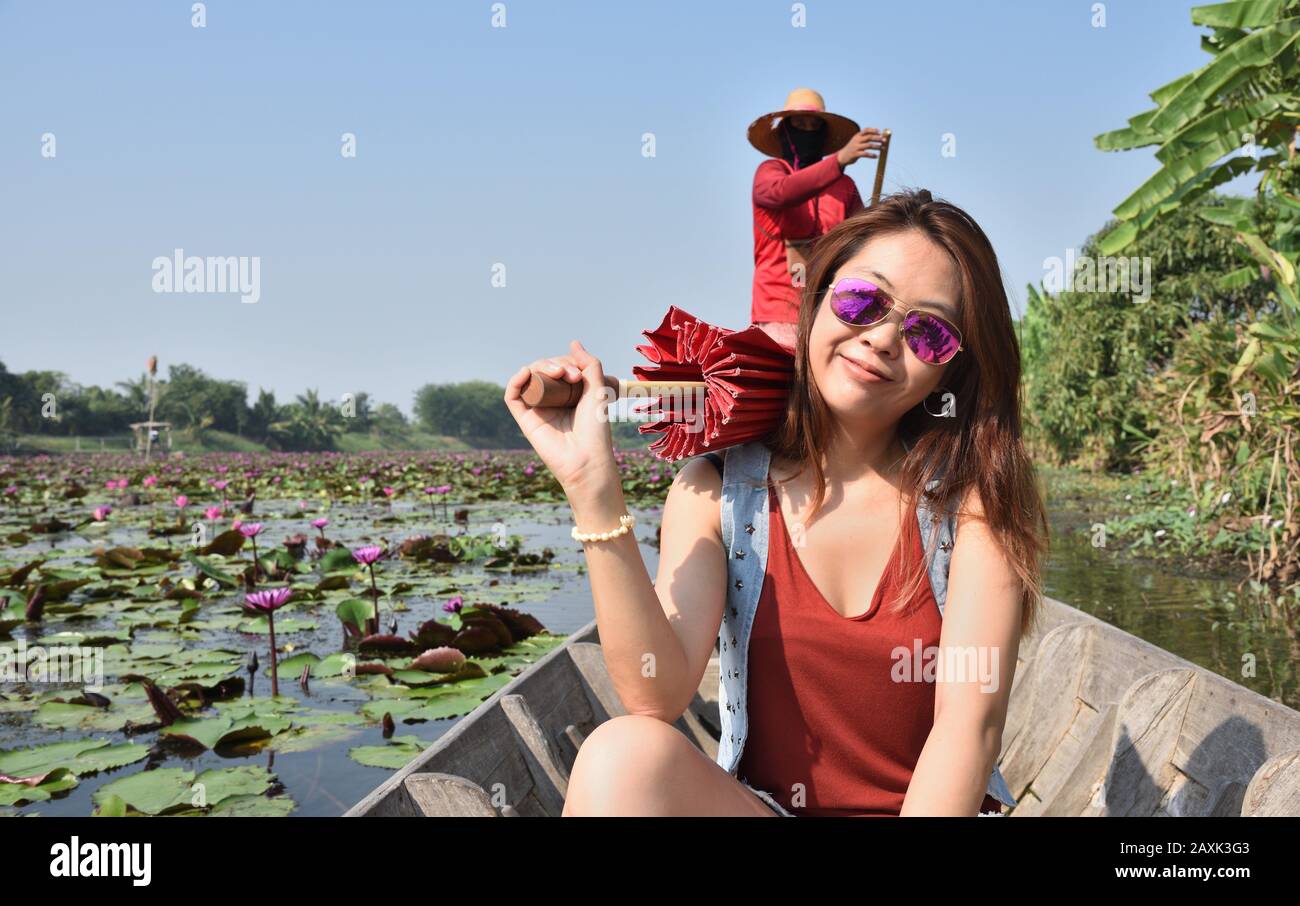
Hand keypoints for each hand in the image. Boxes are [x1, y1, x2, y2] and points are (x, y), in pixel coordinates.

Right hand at [503, 339, 619, 498]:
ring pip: (529, 377)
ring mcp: (537, 408)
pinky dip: (517, 380)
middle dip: (557, 364)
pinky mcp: (524, 418)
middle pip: (544, 370)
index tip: (580, 374)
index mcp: (569, 394)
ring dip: (540, 366)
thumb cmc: (596, 430)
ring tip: (559, 373)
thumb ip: (590, 364)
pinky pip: (512, 395)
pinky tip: (527, 372)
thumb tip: (573, 343)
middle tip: (572, 375)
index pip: (561, 367)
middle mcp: (552, 400)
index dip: (568, 362)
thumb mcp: (598, 390)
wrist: (587, 459)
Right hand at [836, 128, 884, 166]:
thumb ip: (865, 138)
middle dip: (878, 138)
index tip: (880, 132)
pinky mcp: (855, 154)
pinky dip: (872, 155)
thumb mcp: (856, 141)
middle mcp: (856, 140)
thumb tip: (878, 136)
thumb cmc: (853, 148)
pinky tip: (876, 156)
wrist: (842, 156)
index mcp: (857, 136)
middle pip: (869, 137)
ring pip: (869, 145)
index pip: (866, 130)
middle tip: (884, 140)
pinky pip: (865, 154)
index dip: (873, 130)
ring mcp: (856, 147)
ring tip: (882, 148)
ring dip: (877, 146)